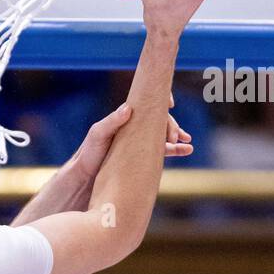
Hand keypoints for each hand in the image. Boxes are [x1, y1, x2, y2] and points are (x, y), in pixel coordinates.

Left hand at [74, 94, 192, 178]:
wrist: (86, 175)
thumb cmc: (89, 151)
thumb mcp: (98, 134)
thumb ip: (111, 121)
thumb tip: (128, 108)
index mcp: (125, 116)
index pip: (146, 101)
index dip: (160, 99)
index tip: (170, 103)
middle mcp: (135, 125)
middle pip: (159, 118)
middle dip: (171, 124)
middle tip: (173, 137)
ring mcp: (140, 140)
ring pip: (164, 133)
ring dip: (178, 134)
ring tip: (186, 141)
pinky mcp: (143, 154)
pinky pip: (164, 149)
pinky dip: (176, 149)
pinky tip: (187, 150)